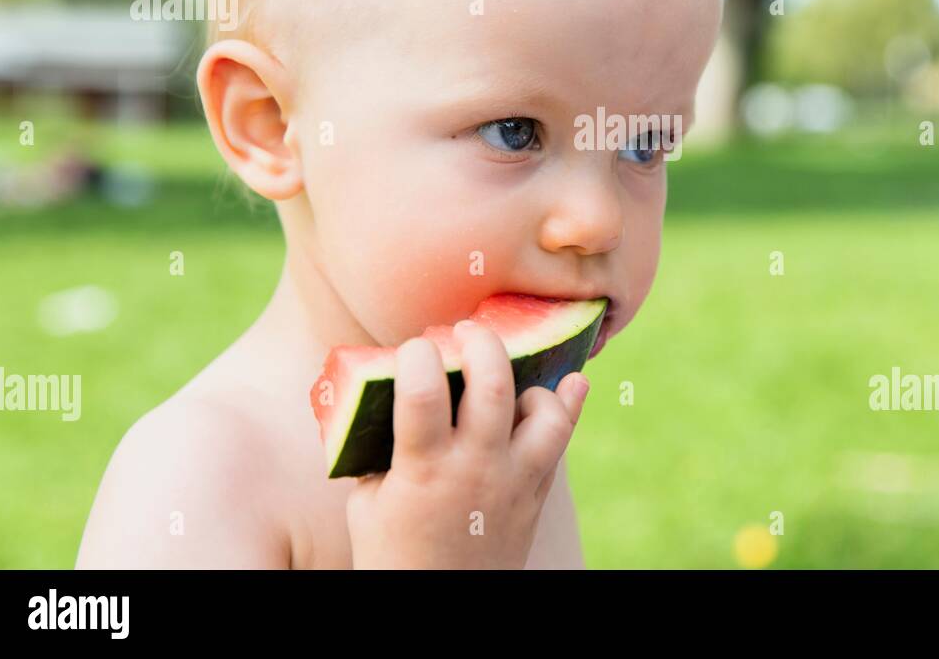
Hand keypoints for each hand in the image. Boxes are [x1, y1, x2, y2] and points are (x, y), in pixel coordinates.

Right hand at [346, 320, 589, 568]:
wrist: (438, 606)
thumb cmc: (392, 551)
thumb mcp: (367, 499)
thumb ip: (380, 446)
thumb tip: (383, 389)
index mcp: (423, 469)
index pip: (422, 393)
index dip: (417, 354)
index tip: (413, 348)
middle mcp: (475, 469)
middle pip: (493, 386)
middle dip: (481, 342)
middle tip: (467, 331)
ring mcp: (513, 481)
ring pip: (546, 413)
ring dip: (530, 383)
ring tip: (507, 380)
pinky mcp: (536, 494)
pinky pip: (562, 441)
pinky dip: (568, 406)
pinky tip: (570, 384)